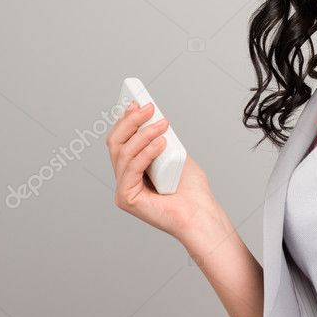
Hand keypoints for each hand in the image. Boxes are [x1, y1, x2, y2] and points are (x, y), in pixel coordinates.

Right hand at [106, 101, 216, 241]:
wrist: (201, 214)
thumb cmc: (191, 190)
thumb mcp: (175, 154)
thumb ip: (161, 138)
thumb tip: (153, 117)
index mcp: (133, 168)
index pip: (122, 140)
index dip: (125, 120)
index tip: (135, 101)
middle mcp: (124, 178)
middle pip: (116, 143)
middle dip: (130, 121)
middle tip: (149, 107)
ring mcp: (123, 189)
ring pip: (123, 153)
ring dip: (143, 134)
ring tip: (163, 124)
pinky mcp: (126, 199)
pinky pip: (132, 169)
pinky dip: (146, 153)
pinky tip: (161, 143)